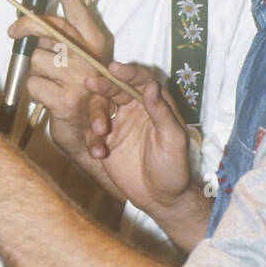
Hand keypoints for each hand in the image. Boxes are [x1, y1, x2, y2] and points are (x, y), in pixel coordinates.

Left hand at [6, 0, 112, 167]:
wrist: (93, 139)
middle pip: (48, 28)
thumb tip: (28, 23)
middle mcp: (91, 58)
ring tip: (48, 83)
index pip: (76, 8)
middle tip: (13, 30)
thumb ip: (61, 43)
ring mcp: (79, 79)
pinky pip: (31, 83)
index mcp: (97, 44)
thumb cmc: (82, 96)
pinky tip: (46, 100)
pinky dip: (32, 91)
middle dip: (25, 26)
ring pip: (34, 58)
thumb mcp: (79, 64)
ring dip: (33, 71)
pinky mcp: (66, 100)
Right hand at [82, 62, 192, 219]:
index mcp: (154, 104)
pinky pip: (91, 133)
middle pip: (115, 89)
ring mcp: (118, 124)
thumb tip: (151, 86)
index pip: (140, 81)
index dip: (128, 73)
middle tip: (90, 83)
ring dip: (95, 115)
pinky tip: (98, 153)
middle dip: (103, 86)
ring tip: (100, 131)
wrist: (161, 198)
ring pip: (99, 108)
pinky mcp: (105, 141)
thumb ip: (161, 113)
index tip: (114, 68)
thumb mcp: (173, 140)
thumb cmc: (174, 168)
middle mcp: (134, 109)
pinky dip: (91, 140)